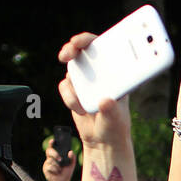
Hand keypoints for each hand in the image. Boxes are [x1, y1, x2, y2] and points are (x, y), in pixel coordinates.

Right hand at [43, 145, 75, 180]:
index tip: (53, 140)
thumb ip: (72, 158)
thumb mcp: (71, 165)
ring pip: (50, 160)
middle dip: (55, 154)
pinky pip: (50, 166)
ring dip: (57, 166)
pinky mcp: (45, 169)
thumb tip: (71, 152)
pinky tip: (56, 173)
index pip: (52, 147)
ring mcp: (47, 163)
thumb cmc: (66, 173)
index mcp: (56, 156)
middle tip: (60, 159)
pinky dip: (55, 170)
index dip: (51, 143)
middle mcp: (50, 158)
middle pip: (49, 151)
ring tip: (60, 170)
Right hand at [57, 33, 131, 147]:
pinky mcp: (74, 91)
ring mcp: (85, 80)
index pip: (102, 46)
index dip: (89, 39)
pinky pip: (64, 87)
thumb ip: (111, 110)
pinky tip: (79, 110)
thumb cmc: (115, 126)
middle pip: (81, 50)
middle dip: (71, 48)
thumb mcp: (116, 119)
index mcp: (114, 72)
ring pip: (71, 70)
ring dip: (72, 87)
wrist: (102, 141)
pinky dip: (69, 98)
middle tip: (65, 55)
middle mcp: (98, 72)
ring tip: (81, 108)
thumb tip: (105, 100)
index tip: (79, 42)